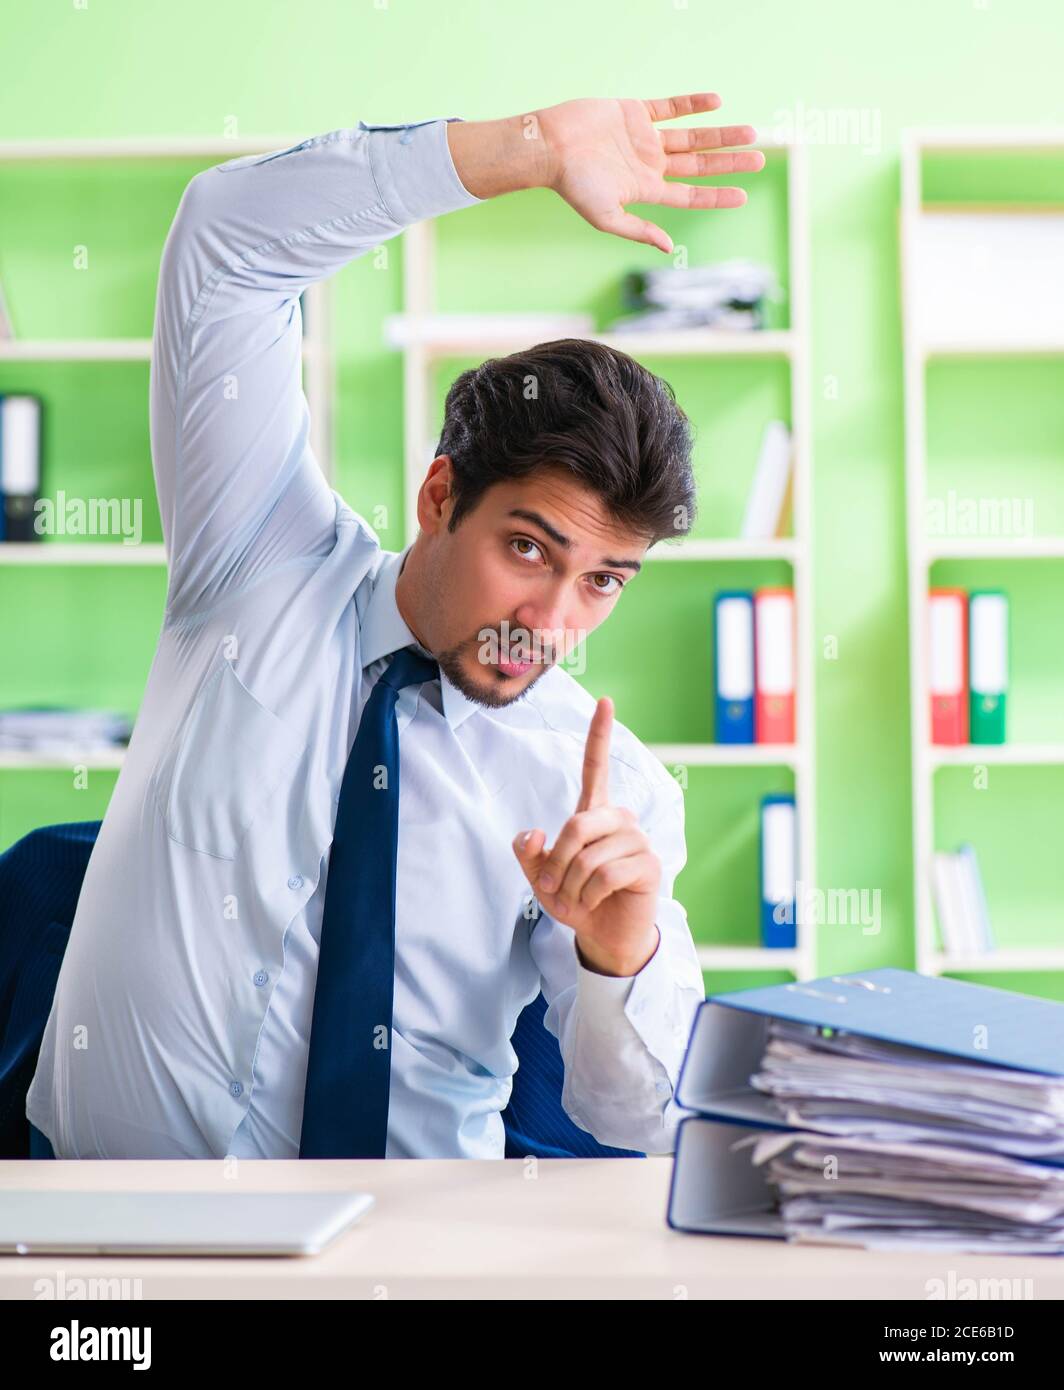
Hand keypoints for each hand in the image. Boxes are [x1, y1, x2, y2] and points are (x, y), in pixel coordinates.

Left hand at [512, 697, 661, 976]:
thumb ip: (529, 854)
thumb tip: (532, 833)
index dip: (600, 734)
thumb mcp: (541, 878)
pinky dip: (589, 895)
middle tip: (552, 887)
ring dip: (572, 884)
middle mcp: (619, 819)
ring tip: (577, 898)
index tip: (605, 701)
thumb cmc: (576, 899)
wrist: (604, 936)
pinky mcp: (649, 865)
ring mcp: (637, 840)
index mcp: (594, 814)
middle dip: (556, 862)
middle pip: (577, 825)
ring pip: (588, 855)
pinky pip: (605, 874)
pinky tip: (595, 902)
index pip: (596, 767)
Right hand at [535, 92, 764, 252]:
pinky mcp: (634, 112)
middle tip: (760, 158)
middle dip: (728, 163)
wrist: (550, 146)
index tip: (744, 195)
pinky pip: (669, 107)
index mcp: (645, 190)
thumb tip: (668, 247)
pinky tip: (716, 102)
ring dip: (720, 135)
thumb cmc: (573, 185)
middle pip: (698, 164)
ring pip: (691, 136)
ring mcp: (644, 138)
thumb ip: (638, 230)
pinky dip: (692, 104)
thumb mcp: (607, 217)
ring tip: (750, 132)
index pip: (690, 195)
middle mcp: (649, 164)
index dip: (717, 195)